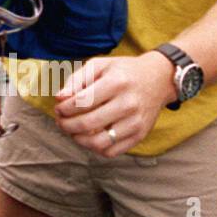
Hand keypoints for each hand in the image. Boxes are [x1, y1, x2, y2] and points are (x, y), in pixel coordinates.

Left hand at [51, 52, 174, 156]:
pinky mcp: (140, 135)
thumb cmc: (123, 71)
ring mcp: (136, 122)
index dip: (64, 108)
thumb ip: (76, 79)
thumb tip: (59, 97)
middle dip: (66, 125)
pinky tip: (89, 137)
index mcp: (116, 83)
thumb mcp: (99, 65)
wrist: (158, 79)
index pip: (81, 102)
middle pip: (87, 123)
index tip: (59, 108)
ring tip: (72, 131)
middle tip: (60, 121)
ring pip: (98, 142)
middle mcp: (128, 104)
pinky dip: (95, 148)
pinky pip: (112, 151)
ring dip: (78, 139)